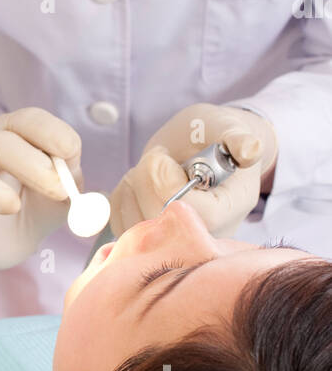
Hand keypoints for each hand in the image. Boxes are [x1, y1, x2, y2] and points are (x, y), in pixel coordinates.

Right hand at [0, 107, 82, 268]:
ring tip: (11, 206)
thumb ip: (70, 179)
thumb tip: (70, 174)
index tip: (70, 150)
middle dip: (29, 163)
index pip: (26, 121)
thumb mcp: (63, 191)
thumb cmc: (38, 203)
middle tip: (56, 189)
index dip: (48, 131)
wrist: (15, 239)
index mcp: (16, 136)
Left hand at [109, 103, 278, 238]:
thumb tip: (250, 148)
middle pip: (157, 220)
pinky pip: (119, 221)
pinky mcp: (150, 239)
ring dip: (134, 185)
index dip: (168, 184)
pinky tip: (142, 183)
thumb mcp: (227, 128)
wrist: (201, 146)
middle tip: (158, 158)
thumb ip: (236, 139)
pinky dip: (123, 195)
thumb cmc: (215, 135)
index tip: (167, 159)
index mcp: (230, 209)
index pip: (191, 213)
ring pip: (133, 223)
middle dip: (147, 179)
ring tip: (156, 170)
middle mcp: (206, 233)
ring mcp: (177, 241)